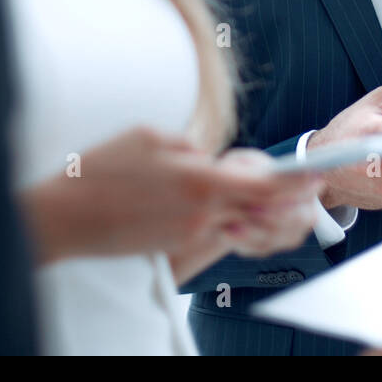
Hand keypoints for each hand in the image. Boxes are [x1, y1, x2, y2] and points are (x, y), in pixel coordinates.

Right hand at [19, 127, 318, 268]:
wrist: (63, 218)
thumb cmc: (100, 172)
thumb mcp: (150, 137)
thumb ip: (190, 145)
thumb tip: (207, 155)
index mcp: (199, 181)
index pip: (263, 184)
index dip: (296, 180)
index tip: (318, 173)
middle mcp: (200, 212)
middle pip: (259, 206)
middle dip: (286, 195)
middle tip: (308, 180)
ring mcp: (188, 233)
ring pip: (236, 217)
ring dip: (252, 204)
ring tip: (263, 186)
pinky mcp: (175, 244)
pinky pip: (211, 226)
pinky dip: (223, 214)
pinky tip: (216, 199)